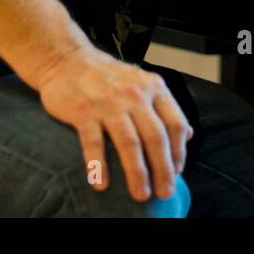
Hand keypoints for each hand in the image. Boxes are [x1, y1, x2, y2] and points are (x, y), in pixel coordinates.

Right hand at [34, 46, 193, 202]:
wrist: (67, 59)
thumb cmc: (107, 76)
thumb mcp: (142, 82)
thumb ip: (164, 107)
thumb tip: (187, 134)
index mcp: (153, 87)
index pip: (174, 123)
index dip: (178, 152)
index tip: (176, 172)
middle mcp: (134, 94)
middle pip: (155, 137)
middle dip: (163, 169)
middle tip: (164, 192)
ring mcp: (109, 103)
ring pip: (129, 143)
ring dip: (137, 172)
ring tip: (140, 193)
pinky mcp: (84, 111)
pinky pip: (94, 143)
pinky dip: (98, 166)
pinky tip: (101, 184)